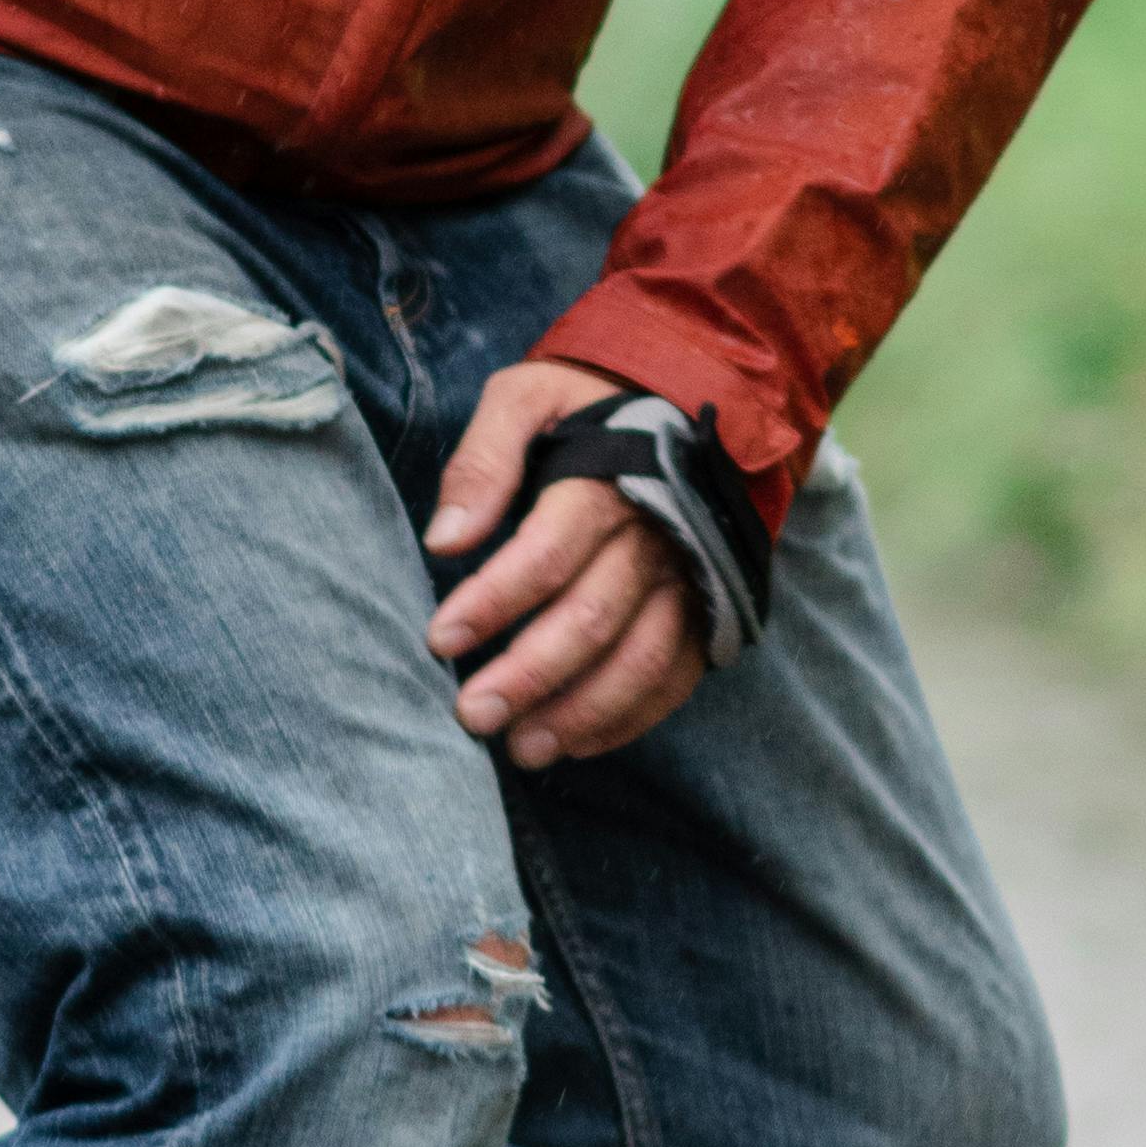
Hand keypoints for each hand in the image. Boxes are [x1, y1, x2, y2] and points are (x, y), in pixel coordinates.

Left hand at [425, 354, 709, 767]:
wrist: (683, 403)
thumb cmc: (585, 408)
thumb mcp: (527, 398)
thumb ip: (483, 459)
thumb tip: (444, 539)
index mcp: (610, 477)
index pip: (548, 552)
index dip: (493, 601)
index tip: (439, 641)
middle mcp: (658, 534)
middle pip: (592, 617)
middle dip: (528, 674)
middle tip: (471, 716)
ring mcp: (689, 578)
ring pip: (640, 659)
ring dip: (580, 711)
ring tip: (520, 748)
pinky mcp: (706, 610)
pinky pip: (674, 676)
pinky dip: (628, 718)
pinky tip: (574, 743)